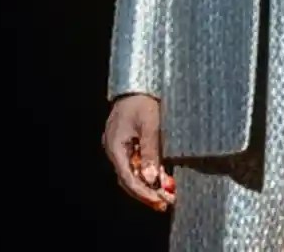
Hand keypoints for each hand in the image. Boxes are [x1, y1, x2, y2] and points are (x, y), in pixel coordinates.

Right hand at [103, 93, 174, 211]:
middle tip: (166, 202)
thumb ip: (150, 152)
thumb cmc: (144, 100)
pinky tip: (163, 177)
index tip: (160, 201)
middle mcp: (114, 149)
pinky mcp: (128, 142)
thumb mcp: (151, 125)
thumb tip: (150, 179)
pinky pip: (136, 162)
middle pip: (129, 179)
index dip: (144, 193)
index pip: (128, 178)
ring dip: (150, 183)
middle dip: (148, 192)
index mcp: (115, 146)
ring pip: (133, 172)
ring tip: (168, 192)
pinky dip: (149, 171)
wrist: (138, 81)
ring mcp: (120, 146)